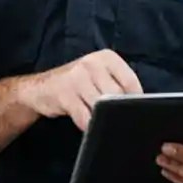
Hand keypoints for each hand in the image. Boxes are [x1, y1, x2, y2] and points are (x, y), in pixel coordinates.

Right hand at [20, 49, 141, 130]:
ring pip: (101, 107)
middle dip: (118, 110)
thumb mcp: (99, 76)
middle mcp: (92, 63)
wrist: (41, 88)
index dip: (135, 100)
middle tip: (116, 119)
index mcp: (107, 57)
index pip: (130, 81)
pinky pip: (84, 116)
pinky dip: (88, 125)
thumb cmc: (77, 83)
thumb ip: (118, 84)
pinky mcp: (65, 94)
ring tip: (100, 121)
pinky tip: (87, 124)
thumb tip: (140, 104)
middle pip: (116, 95)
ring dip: (102, 119)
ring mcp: (77, 78)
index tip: (134, 111)